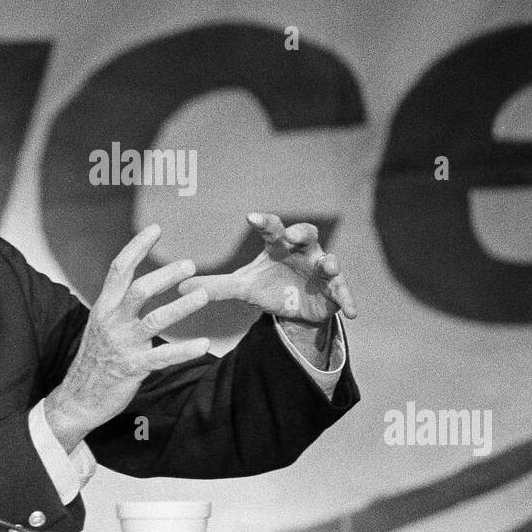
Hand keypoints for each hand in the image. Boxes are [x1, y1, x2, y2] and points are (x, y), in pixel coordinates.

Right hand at [45, 224, 211, 450]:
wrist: (77, 399)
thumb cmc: (95, 360)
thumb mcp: (102, 325)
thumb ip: (119, 306)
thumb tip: (139, 285)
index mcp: (104, 307)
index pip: (120, 269)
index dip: (138, 247)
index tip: (156, 229)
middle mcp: (111, 321)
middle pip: (139, 289)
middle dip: (165, 275)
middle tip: (190, 265)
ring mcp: (122, 345)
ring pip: (154, 320)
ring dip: (180, 306)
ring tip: (204, 296)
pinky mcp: (132, 368)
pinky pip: (162, 357)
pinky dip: (183, 350)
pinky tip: (203, 344)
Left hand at [178, 213, 357, 323]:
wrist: (295, 308)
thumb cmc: (269, 286)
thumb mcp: (243, 287)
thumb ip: (215, 286)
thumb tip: (180, 286)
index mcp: (279, 246)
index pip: (271, 228)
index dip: (264, 222)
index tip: (250, 218)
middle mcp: (303, 252)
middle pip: (306, 233)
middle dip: (300, 233)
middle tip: (291, 235)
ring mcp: (321, 270)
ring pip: (329, 260)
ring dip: (330, 262)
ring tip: (328, 265)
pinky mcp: (334, 291)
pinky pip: (343, 293)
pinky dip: (347, 300)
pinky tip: (351, 313)